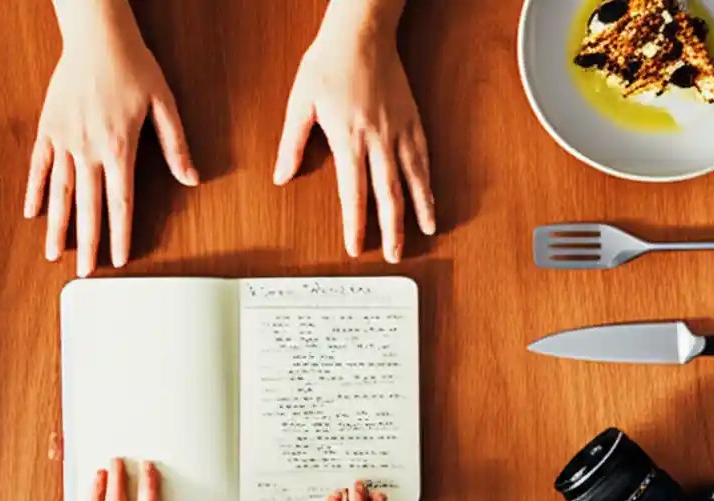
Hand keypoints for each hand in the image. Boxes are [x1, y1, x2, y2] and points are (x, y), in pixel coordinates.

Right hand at [26, 0, 198, 277]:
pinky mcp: (48, 128)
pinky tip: (31, 213)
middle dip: (87, 243)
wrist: (97, 36)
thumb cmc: (133, 65)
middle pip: (87, 207)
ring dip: (57, 226)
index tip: (118, 260)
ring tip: (53, 253)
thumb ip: (176, 146)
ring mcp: (65, 140)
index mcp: (119, 148)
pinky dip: (34, 190)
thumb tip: (192, 178)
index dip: (119, 235)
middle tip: (83, 273)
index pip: (120, 204)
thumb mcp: (165, 104)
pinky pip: (38, 165)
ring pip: (59, 192)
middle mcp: (89, 150)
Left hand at [274, 0, 434, 262]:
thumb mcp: (300, 103)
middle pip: (389, 193)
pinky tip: (431, 196)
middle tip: (393, 254)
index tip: (355, 247)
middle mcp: (378, 139)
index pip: (353, 193)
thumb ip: (292, 144)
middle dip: (392, 228)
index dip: (355, 224)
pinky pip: (424, 156)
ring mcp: (400, 129)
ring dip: (420, 208)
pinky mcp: (413, 119)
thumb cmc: (328, 63)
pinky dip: (429, 180)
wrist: (362, 32)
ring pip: (414, 177)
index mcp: (349, 138)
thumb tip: (282, 176)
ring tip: (427, 232)